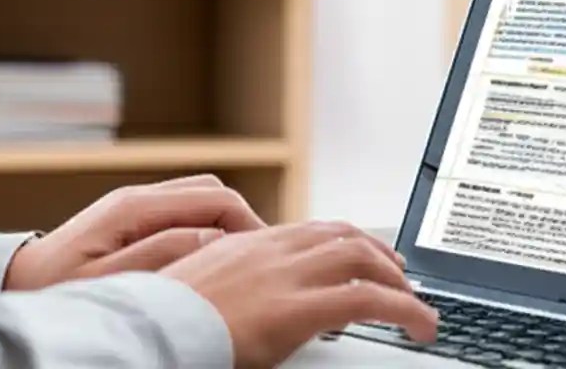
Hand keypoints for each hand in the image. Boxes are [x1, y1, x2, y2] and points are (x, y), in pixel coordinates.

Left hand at [4, 174, 265, 289]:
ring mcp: (137, 204)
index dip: (252, 226)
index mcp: (137, 206)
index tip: (269, 258)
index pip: (218, 199)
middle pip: (216, 192)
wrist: (16, 285)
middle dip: (244, 222)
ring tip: (239, 264)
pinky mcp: (134, 218)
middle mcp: (140, 196)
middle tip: (260, 263)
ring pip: (203, 199)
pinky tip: (209, 262)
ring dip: (226, 226)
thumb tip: (211, 236)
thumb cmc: (58, 290)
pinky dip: (207, 229)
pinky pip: (185, 212)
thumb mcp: (111, 279)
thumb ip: (162, 254)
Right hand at [162, 221, 437, 368]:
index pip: (310, 230)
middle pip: (343, 235)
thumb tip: (244, 302)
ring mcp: (286, 275)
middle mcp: (270, 249)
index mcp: (245, 244)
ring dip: (397, 281)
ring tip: (415, 307)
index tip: (363, 257)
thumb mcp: (196, 293)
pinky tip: (420, 326)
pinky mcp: (298, 308)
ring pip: (362, 258)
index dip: (346, 242)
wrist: (145, 334)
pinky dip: (405, 309)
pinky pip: (369, 299)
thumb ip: (228, 286)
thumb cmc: (161, 322)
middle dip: (379, 253)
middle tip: (401, 277)